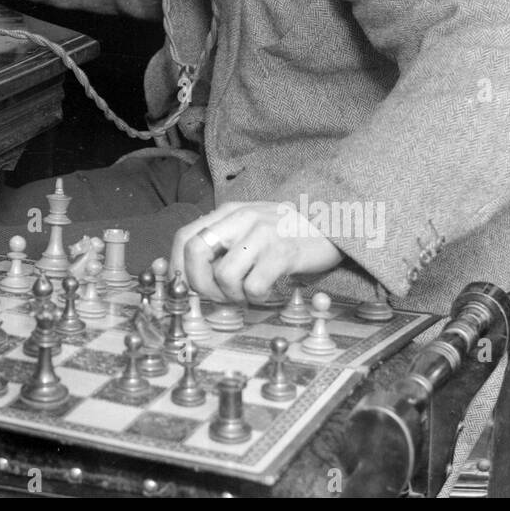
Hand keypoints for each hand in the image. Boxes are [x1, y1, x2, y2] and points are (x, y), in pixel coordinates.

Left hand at [170, 201, 343, 303]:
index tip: (182, 288)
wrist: (333, 224)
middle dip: (199, 284)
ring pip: (223, 274)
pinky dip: (255, 298)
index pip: (185, 236)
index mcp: (229, 212)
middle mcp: (241, 219)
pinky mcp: (283, 253)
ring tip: (245, 295)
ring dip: (230, 295)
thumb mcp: (250, 226)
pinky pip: (254, 286)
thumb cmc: (287, 232)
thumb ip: (225, 241)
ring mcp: (262, 234)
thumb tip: (193, 273)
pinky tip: (266, 293)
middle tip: (217, 297)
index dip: (176, 266)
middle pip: (196, 252)